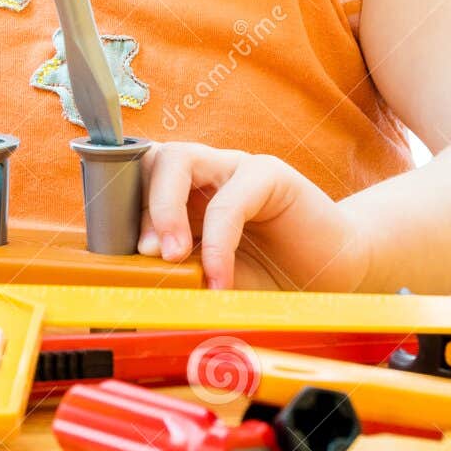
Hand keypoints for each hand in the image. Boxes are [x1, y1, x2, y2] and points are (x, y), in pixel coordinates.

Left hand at [139, 141, 367, 290]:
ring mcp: (233, 168)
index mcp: (181, 197)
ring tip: (172, 256)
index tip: (117, 257)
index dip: (119, 210)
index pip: (132, 180)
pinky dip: (217, 241)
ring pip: (179, 159)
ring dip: (164, 208)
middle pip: (149, 160)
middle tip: (147, 254)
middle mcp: (203, 175)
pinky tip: (219, 277)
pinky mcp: (268, 175)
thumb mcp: (208, 282)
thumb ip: (176, 277)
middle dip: (137, 204)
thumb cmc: (268, 278)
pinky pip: (231, 198)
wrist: (334, 278)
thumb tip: (130, 291)